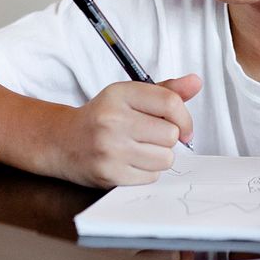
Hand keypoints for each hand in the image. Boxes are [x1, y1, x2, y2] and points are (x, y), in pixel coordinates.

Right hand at [63, 74, 200, 186]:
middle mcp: (113, 119)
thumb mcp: (129, 96)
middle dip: (167, 139)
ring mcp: (109, 148)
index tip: (184, 128)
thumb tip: (196, 83)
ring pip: (165, 158)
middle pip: (171, 134)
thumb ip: (165, 91)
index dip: (185, 118)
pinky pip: (151, 177)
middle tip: (150, 137)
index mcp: (119, 94)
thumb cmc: (102, 118)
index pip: (170, 103)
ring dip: (159, 157)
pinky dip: (147, 172)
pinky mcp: (109, 173)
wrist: (63, 142)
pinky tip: (131, 162)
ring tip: (140, 150)